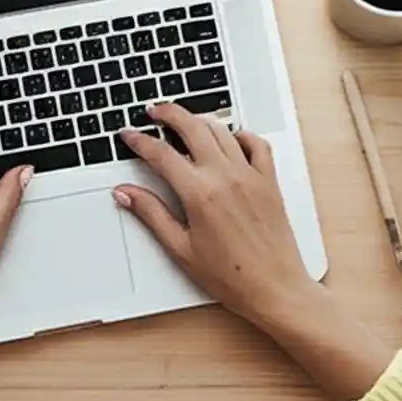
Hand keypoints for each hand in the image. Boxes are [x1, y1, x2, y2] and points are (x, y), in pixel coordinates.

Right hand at [112, 105, 393, 400]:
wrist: (275, 289)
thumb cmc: (231, 277)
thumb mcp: (181, 248)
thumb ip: (152, 214)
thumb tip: (126, 194)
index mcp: (199, 194)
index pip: (161, 154)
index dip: (140, 140)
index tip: (129, 135)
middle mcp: (226, 177)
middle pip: (192, 128)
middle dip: (168, 114)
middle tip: (153, 111)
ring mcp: (250, 176)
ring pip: (222, 131)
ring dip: (200, 120)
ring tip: (184, 120)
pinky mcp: (269, 181)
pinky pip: (257, 144)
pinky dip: (241, 135)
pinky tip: (231, 138)